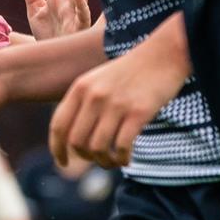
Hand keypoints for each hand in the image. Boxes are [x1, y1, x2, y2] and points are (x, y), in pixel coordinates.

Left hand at [50, 41, 187, 167]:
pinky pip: (122, 146)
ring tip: (114, 162)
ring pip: (98, 148)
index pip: (58, 126)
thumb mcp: (97, 81)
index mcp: (79, 89)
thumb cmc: (129, 73)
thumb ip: (82, 104)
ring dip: (105, 162)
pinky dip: (122, 159)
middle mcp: (94, 97)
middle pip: (77, 142)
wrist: (163, 56)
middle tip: (98, 159)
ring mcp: (116, 104)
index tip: (62, 163)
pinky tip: (127, 159)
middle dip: (85, 157)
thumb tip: (72, 140)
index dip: (57, 149)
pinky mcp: (139, 112)